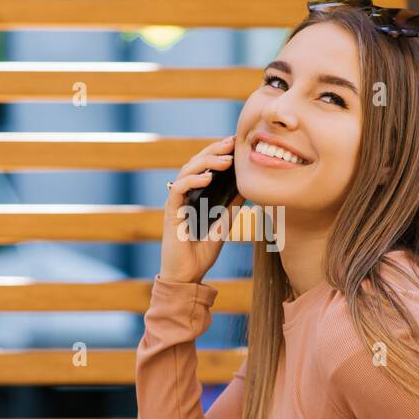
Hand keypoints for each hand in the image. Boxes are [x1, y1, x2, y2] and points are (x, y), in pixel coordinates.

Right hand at [158, 135, 244, 284]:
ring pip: (186, 171)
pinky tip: (208, 178)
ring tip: (225, 160)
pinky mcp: (170, 212)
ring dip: (206, 163)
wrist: (188, 276)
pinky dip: (192, 180)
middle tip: (231, 142)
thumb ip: (231, 206)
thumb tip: (247, 188)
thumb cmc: (202, 253)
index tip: (235, 144)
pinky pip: (178, 190)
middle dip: (214, 151)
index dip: (218, 153)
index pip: (205, 167)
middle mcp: (184, 195)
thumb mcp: (224, 225)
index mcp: (196, 196)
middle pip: (195, 163)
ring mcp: (176, 202)